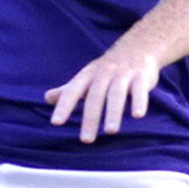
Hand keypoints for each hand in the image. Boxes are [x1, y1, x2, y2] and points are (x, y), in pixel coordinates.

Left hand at [45, 49, 159, 144]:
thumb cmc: (106, 69)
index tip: (55, 123)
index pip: (72, 91)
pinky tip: (138, 116)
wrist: (137, 46)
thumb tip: (47, 98)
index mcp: (87, 76)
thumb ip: (68, 90)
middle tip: (86, 140)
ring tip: (110, 132)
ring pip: (116, 95)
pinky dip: (139, 102)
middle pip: (95, 97)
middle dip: (90, 118)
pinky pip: (140, 90)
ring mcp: (123, 75)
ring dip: (113, 113)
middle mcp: (103, 74)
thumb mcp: (86, 77)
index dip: (63, 106)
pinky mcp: (141, 77)